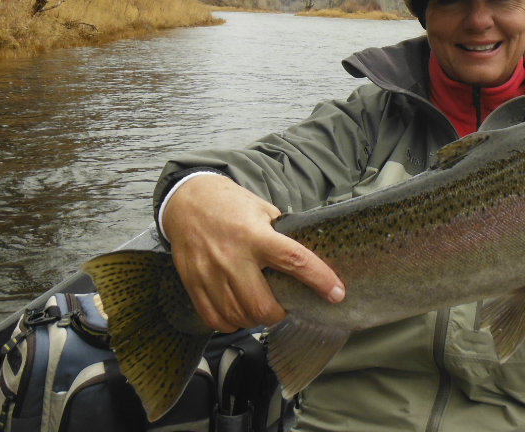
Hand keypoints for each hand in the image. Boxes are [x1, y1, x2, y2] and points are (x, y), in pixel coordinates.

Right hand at [162, 174, 344, 331]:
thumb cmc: (231, 205)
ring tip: (260, 306)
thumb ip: (282, 236)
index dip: (319, 279)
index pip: (294, 260)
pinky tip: (238, 311)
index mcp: (256, 235)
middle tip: (282, 304)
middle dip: (279, 313)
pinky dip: (232, 322)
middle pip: (262, 305)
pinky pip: (216, 320)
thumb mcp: (264, 211)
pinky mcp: (193, 285)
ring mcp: (210, 274)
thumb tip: (307, 261)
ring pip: (239, 317)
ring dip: (256, 319)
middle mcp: (233, 257)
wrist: (188, 201)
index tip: (337, 293)